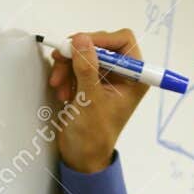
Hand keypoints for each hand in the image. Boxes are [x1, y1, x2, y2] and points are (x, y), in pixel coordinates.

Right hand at [47, 30, 150, 173]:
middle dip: (78, 54)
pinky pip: (76, 65)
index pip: (123, 41)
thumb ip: (87, 68)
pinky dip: (65, 73)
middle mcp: (122, 74)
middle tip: (60, 60)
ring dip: (68, 66)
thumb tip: (81, 39)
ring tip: (59, 85)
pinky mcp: (90, 81)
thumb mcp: (90, 100)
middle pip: (100, 44)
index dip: (101, 38)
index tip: (79, 44)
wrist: (81, 155)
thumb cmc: (93, 134)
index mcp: (134, 77)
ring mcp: (105, 77)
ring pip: (84, 54)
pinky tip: (61, 90)